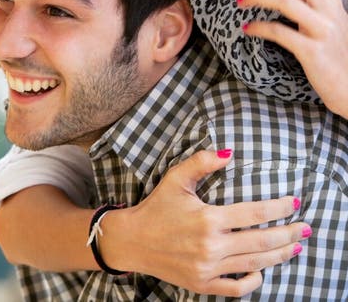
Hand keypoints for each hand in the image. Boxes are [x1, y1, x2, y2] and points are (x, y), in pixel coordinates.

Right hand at [100, 149, 308, 296]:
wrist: (134, 240)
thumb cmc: (157, 206)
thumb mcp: (176, 178)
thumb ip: (202, 162)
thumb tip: (230, 153)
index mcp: (208, 219)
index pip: (255, 214)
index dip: (279, 208)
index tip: (294, 203)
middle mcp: (212, 246)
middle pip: (262, 242)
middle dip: (288, 234)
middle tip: (306, 227)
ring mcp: (208, 268)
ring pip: (254, 264)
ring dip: (279, 255)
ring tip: (295, 246)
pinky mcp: (203, 284)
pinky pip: (236, 288)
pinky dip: (253, 280)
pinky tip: (263, 270)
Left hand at [239, 0, 347, 117]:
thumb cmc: (336, 52)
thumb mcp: (329, 20)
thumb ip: (312, 0)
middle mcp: (329, 10)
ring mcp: (322, 30)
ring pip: (286, 0)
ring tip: (241, 0)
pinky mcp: (313, 52)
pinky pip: (280, 33)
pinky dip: (259, 27)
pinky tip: (248, 28)